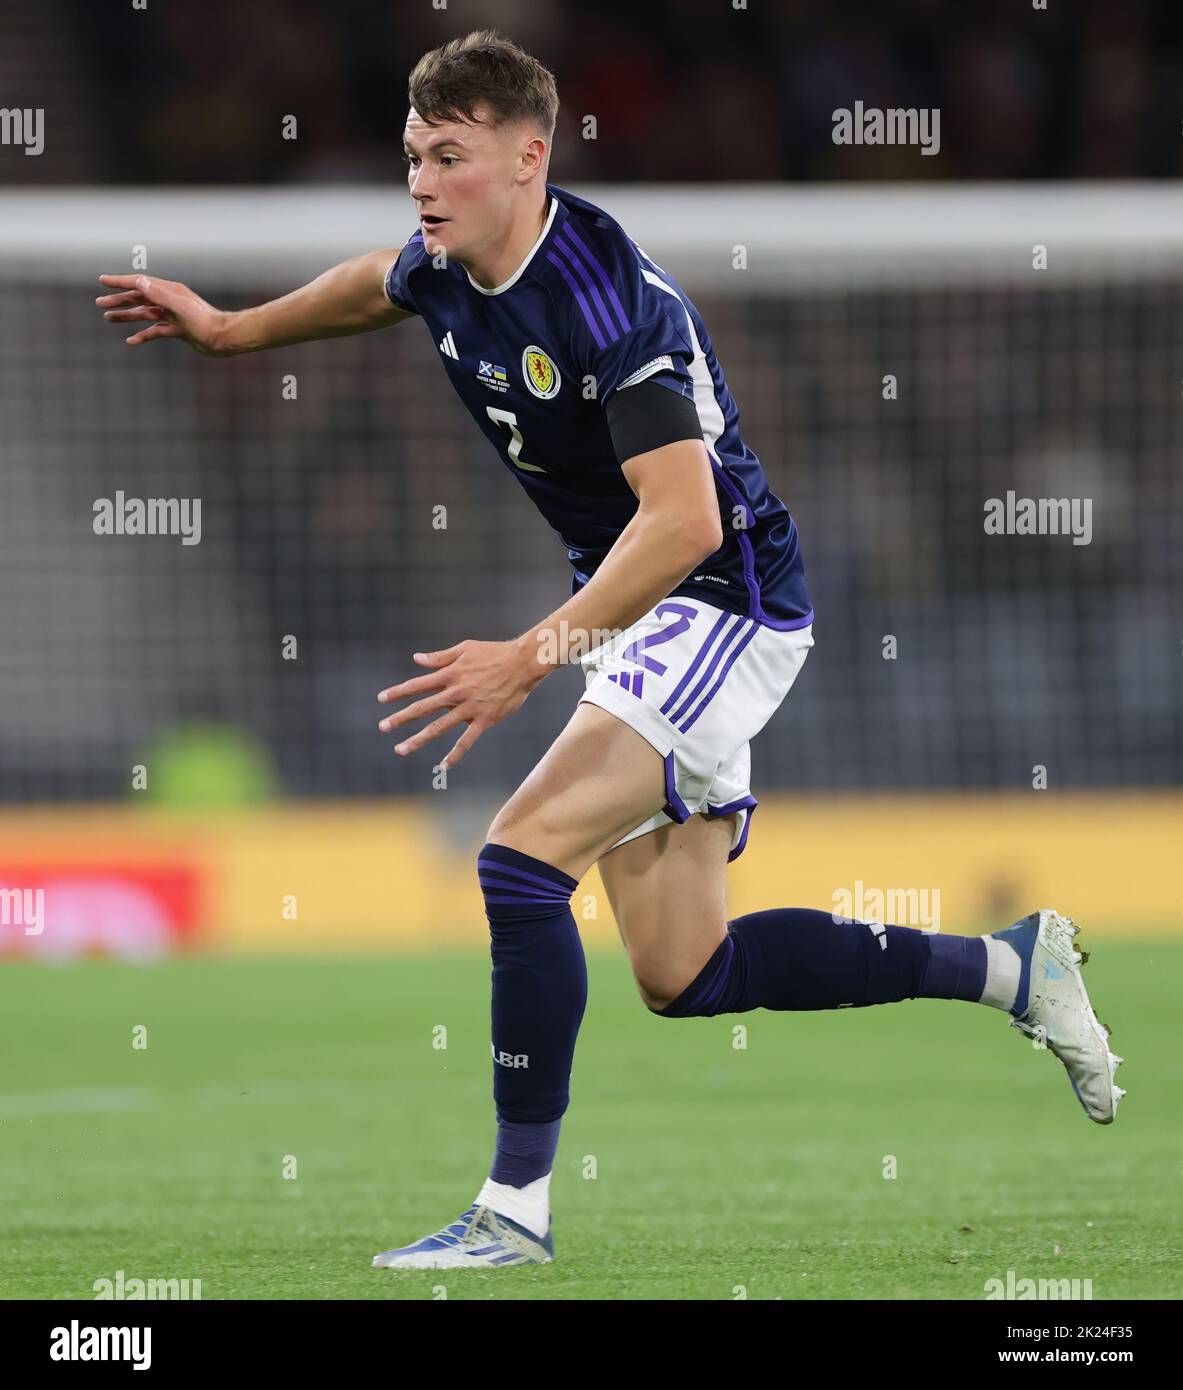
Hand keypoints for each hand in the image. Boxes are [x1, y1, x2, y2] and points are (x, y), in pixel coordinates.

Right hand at [95, 273, 230, 353]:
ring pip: (145, 314)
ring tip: (108, 318)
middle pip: (139, 298)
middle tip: (99, 304)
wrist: (224, 339)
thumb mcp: (181, 307)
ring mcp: (174, 316)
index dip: (120, 282)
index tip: (102, 281)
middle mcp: (170, 301)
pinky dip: (143, 335)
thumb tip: (139, 281)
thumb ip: (160, 294)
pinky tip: (131, 341)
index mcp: (169, 291)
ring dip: (127, 316)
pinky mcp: (178, 330)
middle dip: (119, 300)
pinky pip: (156, 331)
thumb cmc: (206, 323)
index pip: (140, 283)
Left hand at [377, 638, 545, 768]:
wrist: (523, 663)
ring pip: (438, 727)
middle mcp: (455, 692)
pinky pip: (466, 741)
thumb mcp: (465, 648)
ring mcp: (469, 708)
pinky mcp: (484, 720)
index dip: (398, 692)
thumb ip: (439, 657)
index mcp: (449, 674)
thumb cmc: (494, 652)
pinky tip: (443, 766)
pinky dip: (454, 754)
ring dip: (418, 738)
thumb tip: (416, 658)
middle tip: (383, 727)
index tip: (381, 699)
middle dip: (400, 718)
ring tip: (400, 749)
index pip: (417, 685)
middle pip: (422, 708)